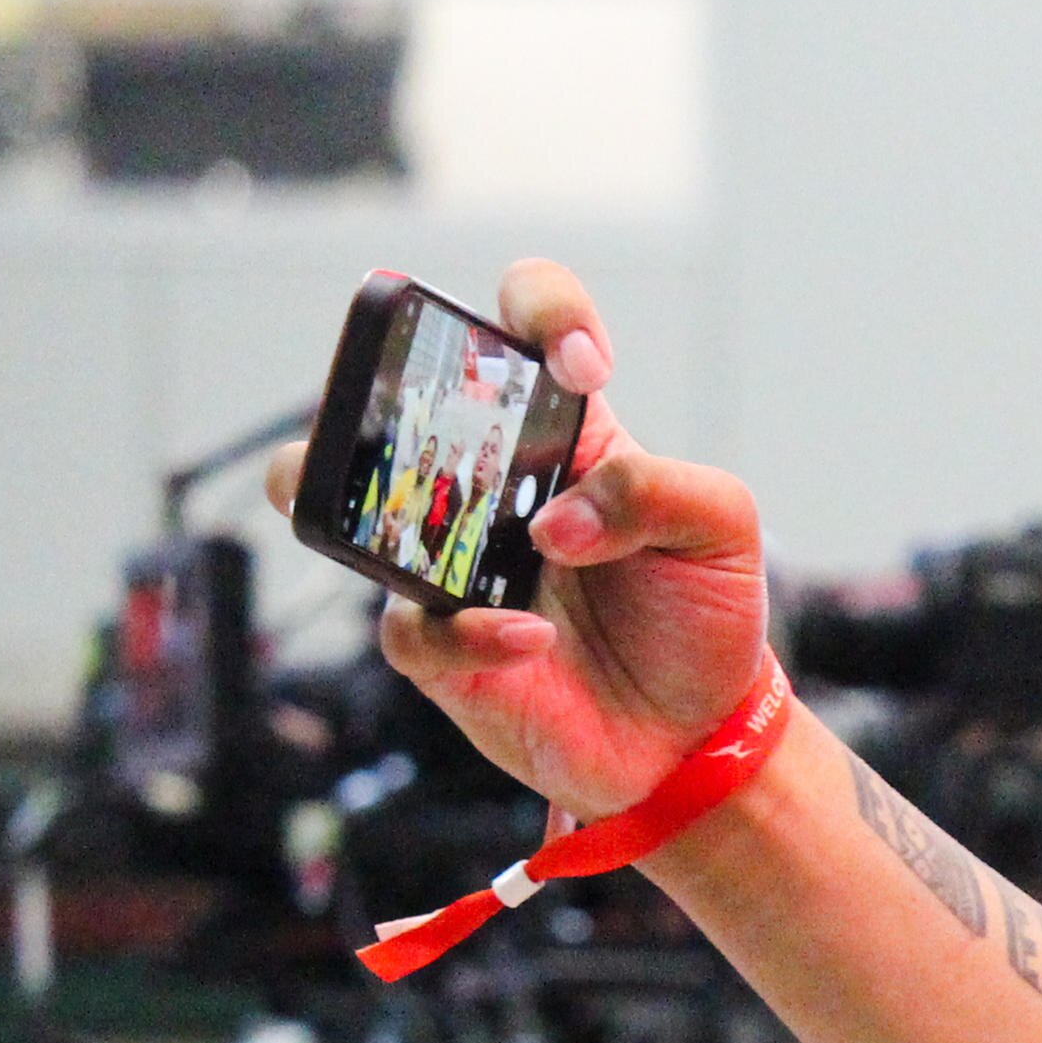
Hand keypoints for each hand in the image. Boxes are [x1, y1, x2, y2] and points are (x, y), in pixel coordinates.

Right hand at [266, 260, 775, 821]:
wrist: (695, 731)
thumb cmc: (697, 613)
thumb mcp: (721, 532)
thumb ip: (658, 492)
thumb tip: (556, 521)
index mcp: (558, 429)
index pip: (523, 324)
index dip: (541, 311)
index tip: (581, 363)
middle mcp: (481, 478)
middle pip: (378, 389)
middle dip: (380, 380)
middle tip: (452, 419)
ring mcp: (442, 556)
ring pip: (321, 488)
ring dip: (355, 489)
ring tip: (443, 523)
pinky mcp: (437, 643)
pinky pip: (409, 623)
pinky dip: (467, 630)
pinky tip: (531, 639)